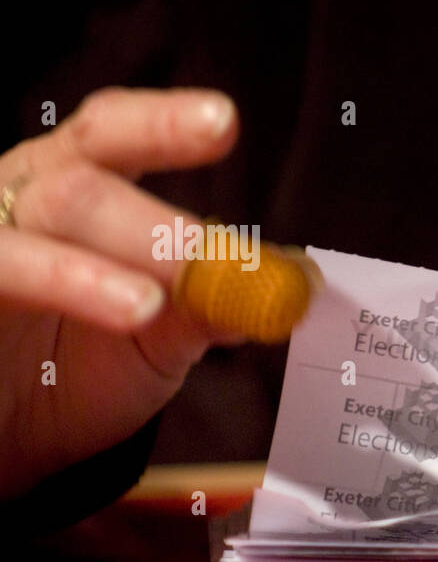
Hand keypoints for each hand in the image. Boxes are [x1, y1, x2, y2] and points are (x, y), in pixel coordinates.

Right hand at [0, 87, 239, 499]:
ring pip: (36, 227)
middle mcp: (16, 201)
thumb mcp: (153, 343)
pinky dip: (64, 286)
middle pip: (79, 184)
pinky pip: (2, 273)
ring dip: (107, 264)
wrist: (3, 441)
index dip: (162, 123)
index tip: (222, 121)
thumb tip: (286, 287)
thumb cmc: (66, 376)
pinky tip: (126, 312)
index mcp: (69, 188)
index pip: (111, 135)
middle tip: (226, 263)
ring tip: (156, 306)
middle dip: (158, 226)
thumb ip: (206, 310)